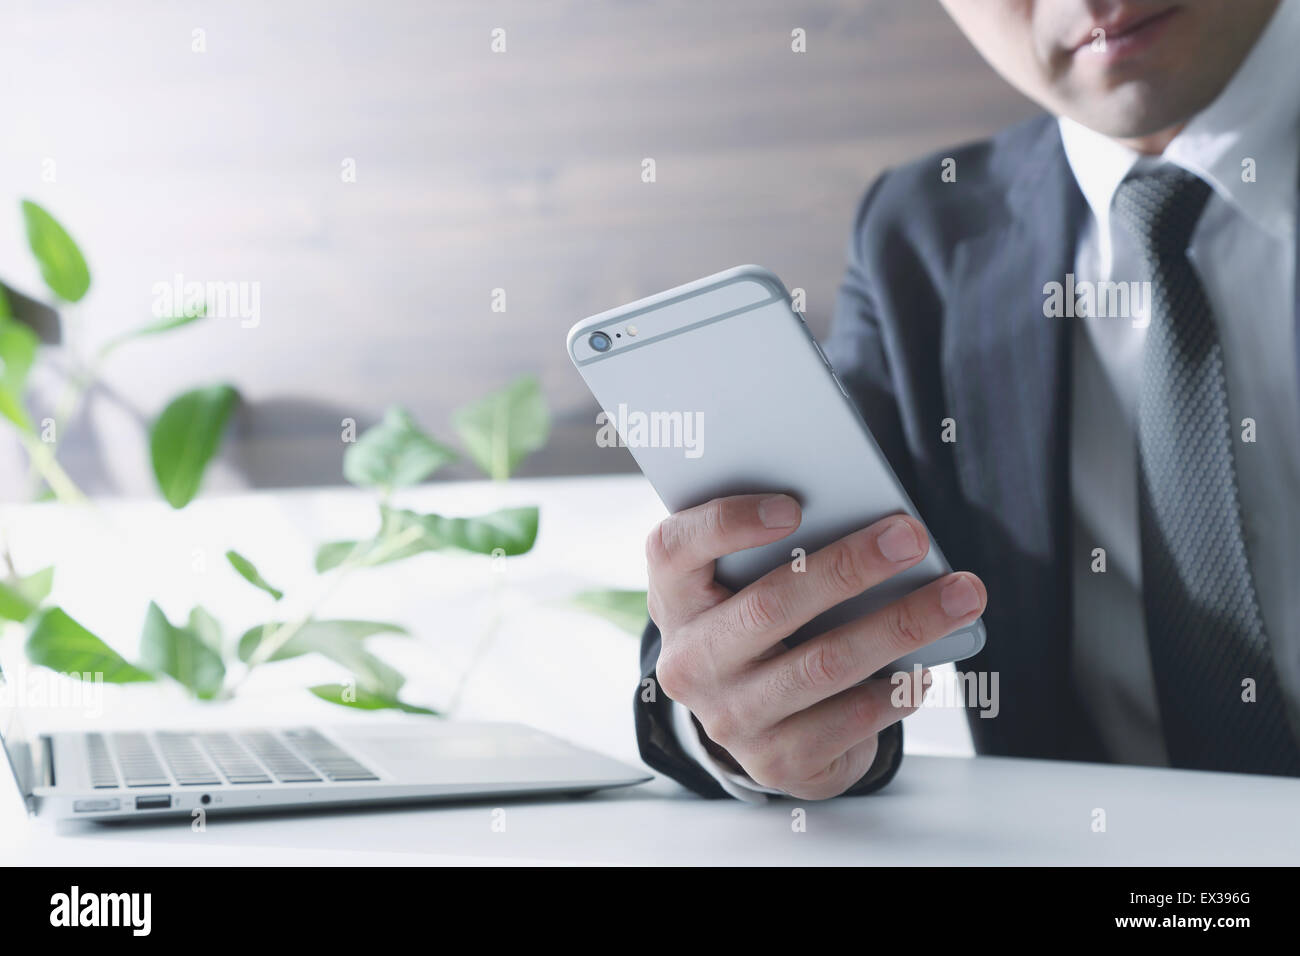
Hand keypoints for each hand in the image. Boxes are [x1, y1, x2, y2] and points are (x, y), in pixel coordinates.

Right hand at [647, 493, 985, 798]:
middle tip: (910, 536)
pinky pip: (849, 720)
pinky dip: (895, 689)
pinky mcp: (777, 761)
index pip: (675, 549)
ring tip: (959, 594)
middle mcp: (690, 662)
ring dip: (901, 625)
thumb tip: (866, 523)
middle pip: (769, 606)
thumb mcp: (747, 583)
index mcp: (674, 598)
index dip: (728, 524)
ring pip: (824, 664)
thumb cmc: (764, 624)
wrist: (758, 722)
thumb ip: (780, 549)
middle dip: (849, 566)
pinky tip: (926, 667)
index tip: (794, 504)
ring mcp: (730, 718)